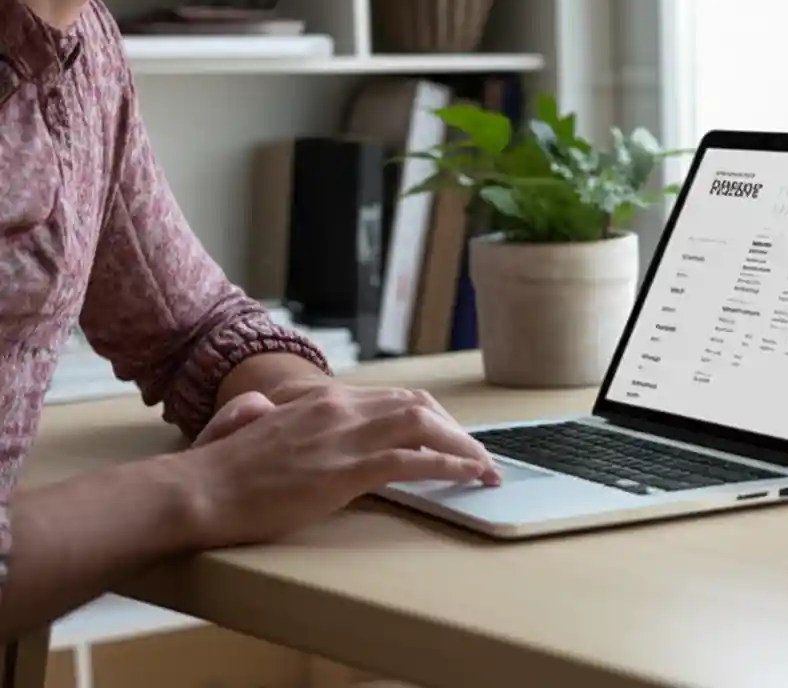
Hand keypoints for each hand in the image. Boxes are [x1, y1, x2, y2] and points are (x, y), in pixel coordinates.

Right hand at [173, 383, 499, 548]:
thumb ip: (261, 412)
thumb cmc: (218, 469)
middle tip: (475, 454)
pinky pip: (414, 462)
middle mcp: (339, 408)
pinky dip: (451, 466)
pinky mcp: (348, 469)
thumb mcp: (245, 425)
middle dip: (454, 429)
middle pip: (418, 406)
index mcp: (321, 400)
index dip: (429, 417)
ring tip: (485, 467)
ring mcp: (346, 436)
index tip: (448, 435)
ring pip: (425, 426)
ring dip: (463, 446)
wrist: (199, 491)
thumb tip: (260, 408)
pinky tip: (469, 475)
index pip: (393, 398)